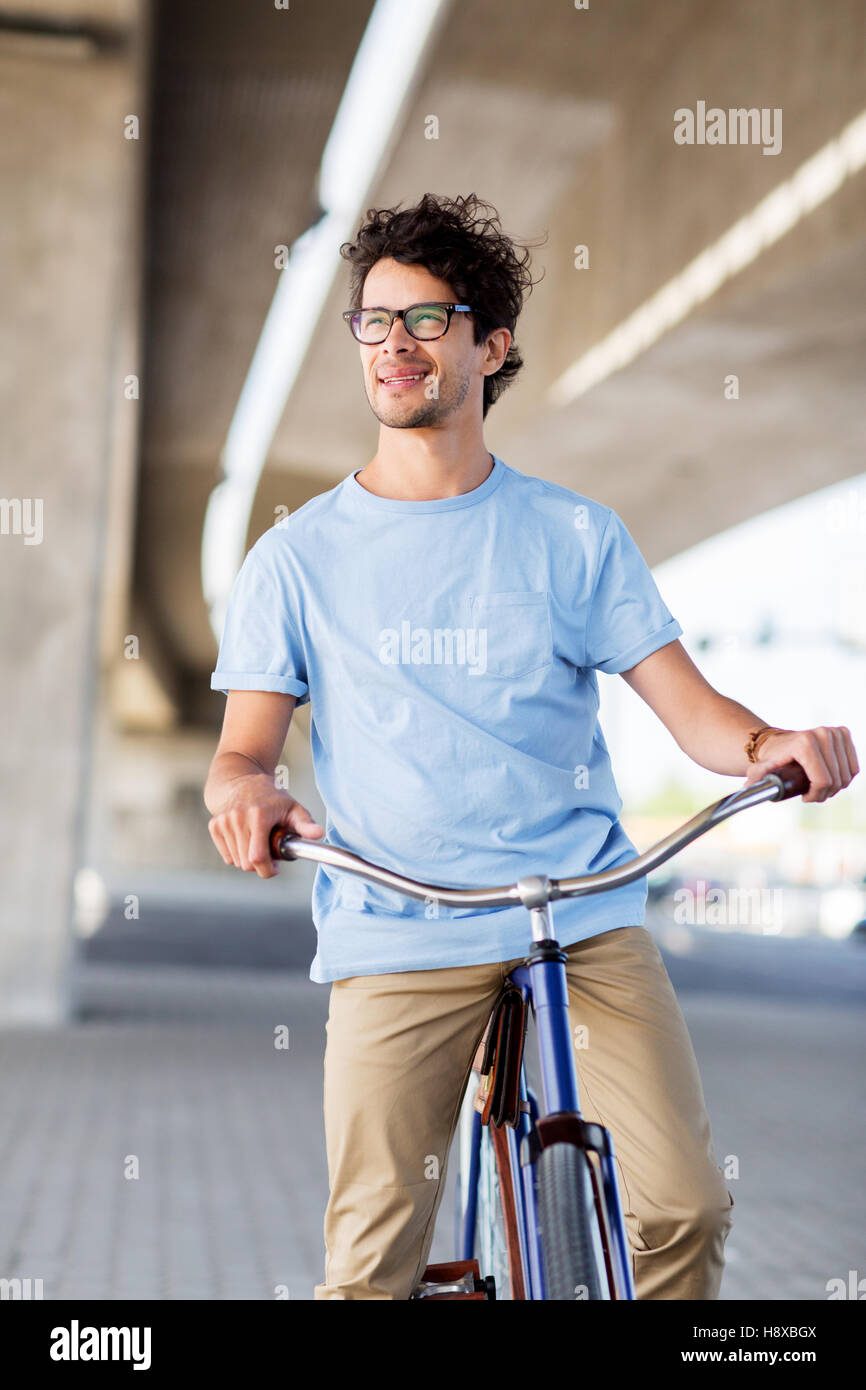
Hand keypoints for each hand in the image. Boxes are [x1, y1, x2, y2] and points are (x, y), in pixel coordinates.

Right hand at [208, 773, 323, 877]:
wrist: (240, 780)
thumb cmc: (271, 796)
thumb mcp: (292, 807)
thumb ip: (305, 824)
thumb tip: (318, 834)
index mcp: (258, 815)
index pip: (257, 857)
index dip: (267, 870)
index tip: (275, 868)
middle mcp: (237, 818)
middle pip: (246, 863)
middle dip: (261, 865)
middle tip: (270, 852)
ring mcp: (223, 822)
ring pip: (236, 861)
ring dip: (249, 860)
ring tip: (259, 843)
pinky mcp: (214, 826)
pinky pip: (227, 856)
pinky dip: (237, 854)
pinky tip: (246, 840)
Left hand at [743, 726, 858, 802]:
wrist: (779, 742)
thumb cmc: (771, 759)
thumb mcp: (760, 769)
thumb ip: (755, 777)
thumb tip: (746, 788)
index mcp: (805, 743)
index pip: (822, 780)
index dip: (816, 795)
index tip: (805, 798)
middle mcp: (822, 734)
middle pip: (836, 779)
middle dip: (824, 793)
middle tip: (811, 794)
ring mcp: (834, 732)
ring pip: (846, 775)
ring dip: (835, 787)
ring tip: (819, 787)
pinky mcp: (843, 733)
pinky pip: (853, 766)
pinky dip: (844, 776)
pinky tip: (830, 777)